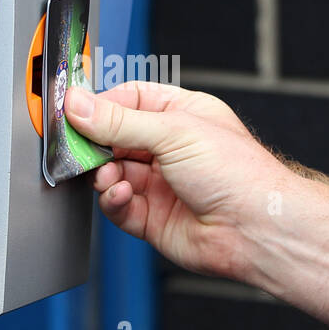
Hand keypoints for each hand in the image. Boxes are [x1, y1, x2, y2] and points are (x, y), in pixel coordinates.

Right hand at [63, 82, 291, 281]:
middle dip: (95, 144)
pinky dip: (113, 200)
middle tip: (77, 147)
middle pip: (113, 139)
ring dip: (103, 175)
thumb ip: (120, 121)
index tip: (72, 111)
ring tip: (108, 176)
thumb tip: (78, 105)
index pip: (128, 101)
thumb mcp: (174, 131)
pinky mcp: (152, 218)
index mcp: (181, 115)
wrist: (256, 229)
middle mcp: (169, 148)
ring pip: (111, 174)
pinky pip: (118, 206)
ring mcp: (160, 184)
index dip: (100, 106)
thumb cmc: (239, 174)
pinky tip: (122, 195)